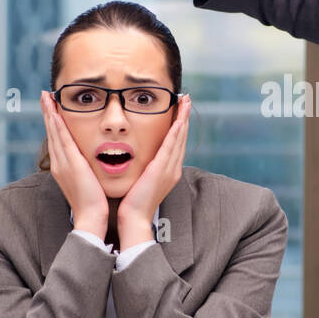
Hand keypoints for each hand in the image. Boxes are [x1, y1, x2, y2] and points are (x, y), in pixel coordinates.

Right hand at [40, 91, 107, 236]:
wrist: (92, 218)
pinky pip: (62, 140)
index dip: (53, 122)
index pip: (57, 139)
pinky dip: (57, 125)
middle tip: (44, 95)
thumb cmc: (94, 203)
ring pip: (54, 133)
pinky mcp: (71, 164)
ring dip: (50, 113)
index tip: (51, 107)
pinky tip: (54, 112)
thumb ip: (87, 169)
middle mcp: (59, 164)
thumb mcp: (88, 181)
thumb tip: (92, 160)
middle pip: (51, 132)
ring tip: (46, 97)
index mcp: (62, 167)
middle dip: (48, 113)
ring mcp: (62, 164)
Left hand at [117, 95, 190, 238]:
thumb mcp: (141, 180)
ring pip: (179, 138)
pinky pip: (171, 146)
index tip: (179, 110)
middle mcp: (173, 168)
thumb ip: (143, 167)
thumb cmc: (132, 202)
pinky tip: (179, 119)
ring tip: (185, 102)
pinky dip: (176, 131)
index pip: (176, 143)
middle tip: (186, 99)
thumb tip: (138, 157)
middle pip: (181, 137)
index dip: (179, 125)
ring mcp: (170, 169)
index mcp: (168, 171)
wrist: (134, 218)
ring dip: (183, 119)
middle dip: (184, 117)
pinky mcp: (162, 169)